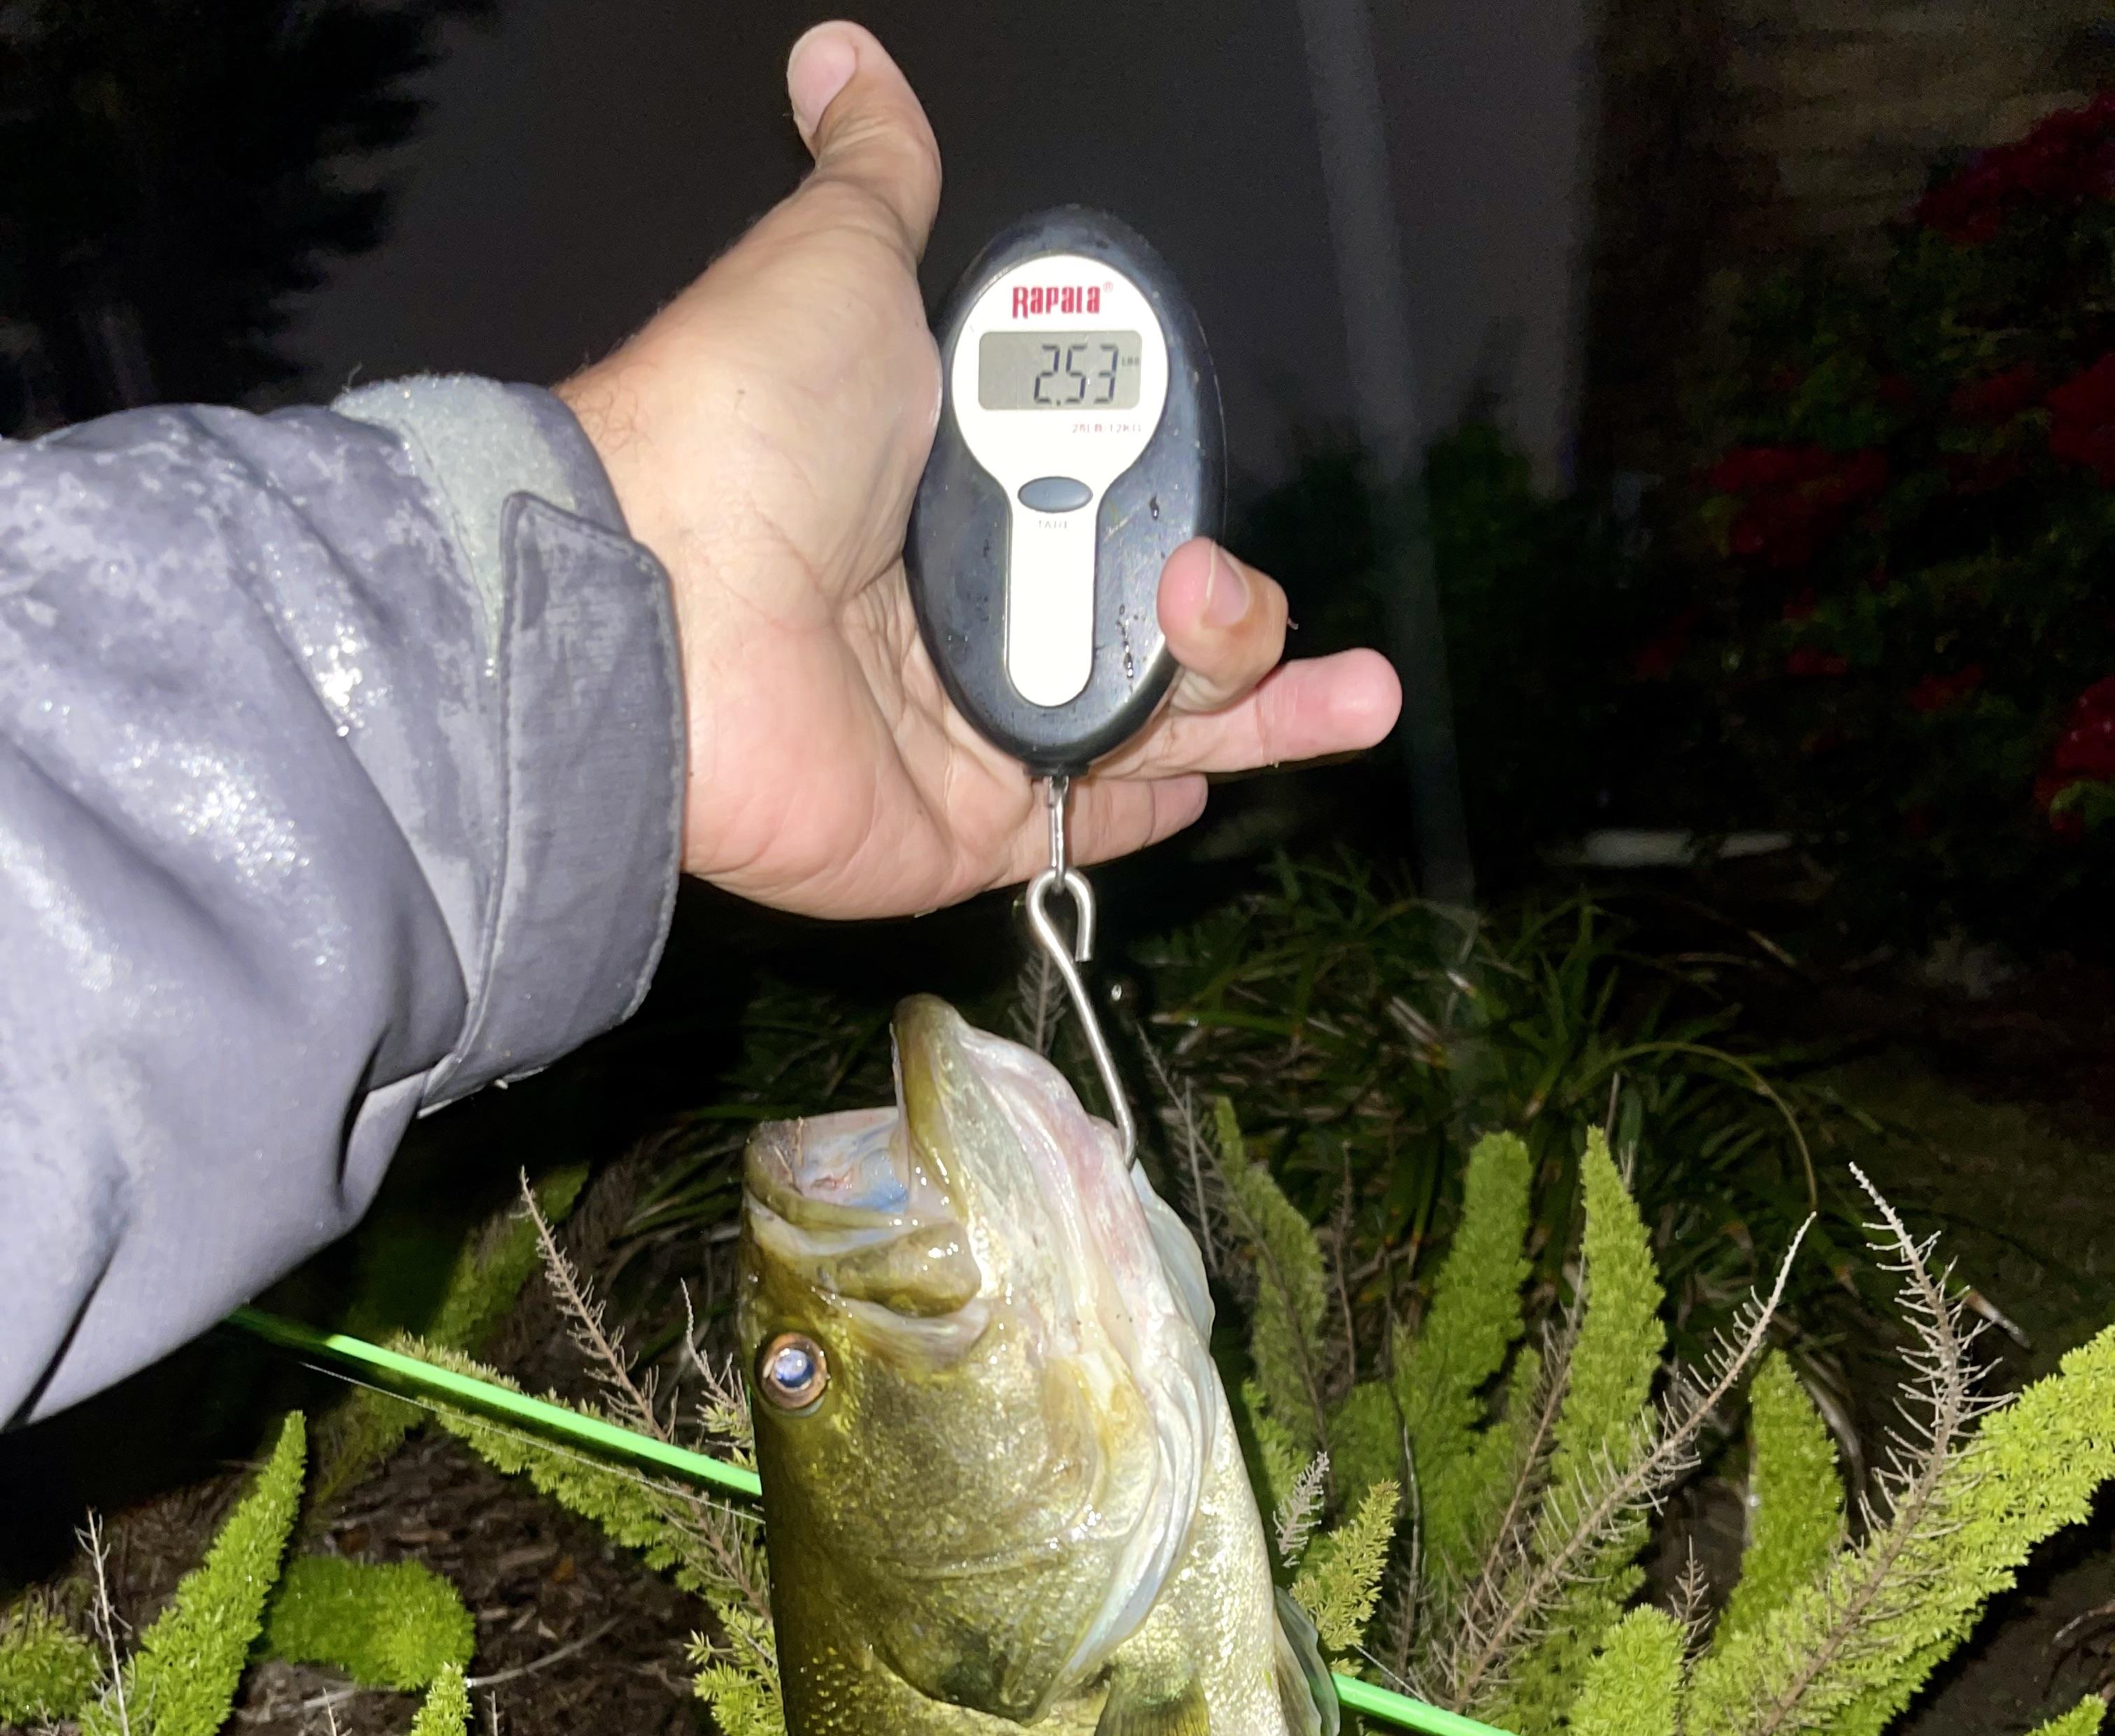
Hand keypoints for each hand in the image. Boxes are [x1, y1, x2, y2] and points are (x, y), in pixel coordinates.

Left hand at [559, 20, 1398, 919]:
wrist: (658, 590)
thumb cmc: (735, 426)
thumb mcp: (834, 259)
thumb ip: (881, 179)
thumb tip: (850, 66)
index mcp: (954, 490)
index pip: (1113, 502)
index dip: (1175, 496)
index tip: (1195, 482)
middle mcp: (965, 610)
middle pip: (1153, 625)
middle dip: (1241, 613)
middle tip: (1212, 584)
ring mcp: (967, 726)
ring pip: (1152, 728)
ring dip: (1263, 706)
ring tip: (1343, 690)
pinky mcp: (962, 823)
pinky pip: (1084, 827)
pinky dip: (1159, 803)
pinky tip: (1226, 771)